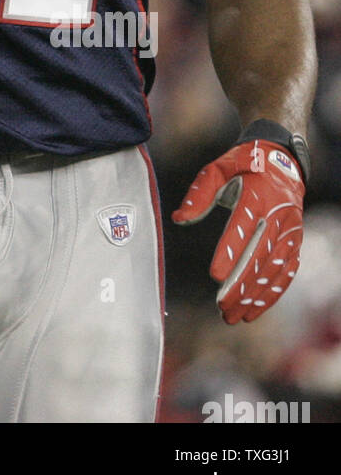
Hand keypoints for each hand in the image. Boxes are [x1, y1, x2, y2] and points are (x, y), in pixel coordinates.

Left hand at [172, 139, 303, 323]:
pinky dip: (272, 293)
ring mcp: (290, 231)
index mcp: (258, 195)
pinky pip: (286, 272)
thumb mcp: (217, 168)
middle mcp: (278, 215)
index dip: (230, 252)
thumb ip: (199, 194)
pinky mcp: (295, 242)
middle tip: (221, 307)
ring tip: (232, 315)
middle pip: (259, 256)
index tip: (215, 276)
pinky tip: (255, 310)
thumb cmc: (242, 164)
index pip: (243, 228)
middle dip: (241, 285)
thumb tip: (179, 218)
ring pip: (273, 270)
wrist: (281, 159)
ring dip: (254, 296)